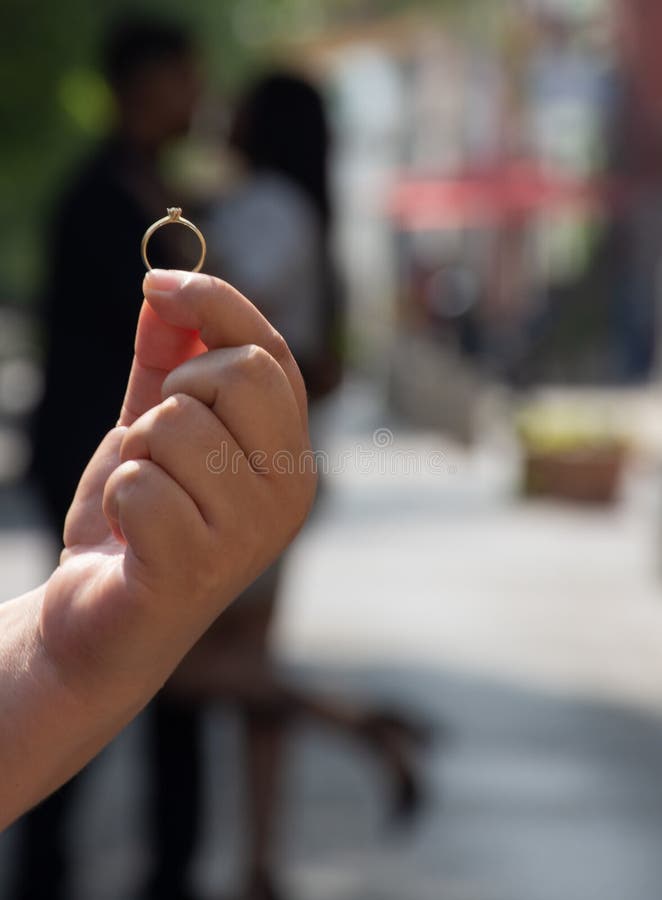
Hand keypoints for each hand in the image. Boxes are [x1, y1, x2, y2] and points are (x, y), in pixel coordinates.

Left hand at [40, 270, 315, 698]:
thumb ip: (165, 359)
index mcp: (290, 456)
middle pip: (240, 373)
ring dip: (135, 453)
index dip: (213, 303)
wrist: (97, 621)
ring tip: (142, 500)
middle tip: (153, 443)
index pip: (270, 351)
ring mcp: (250, 534)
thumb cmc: (136, 521)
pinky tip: (129, 537)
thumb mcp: (151, 427)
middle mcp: (289, 493)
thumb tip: (163, 287)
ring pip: (178, 424)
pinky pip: (139, 482)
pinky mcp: (198, 568)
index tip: (155, 284)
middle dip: (174, 392)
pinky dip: (117, 498)